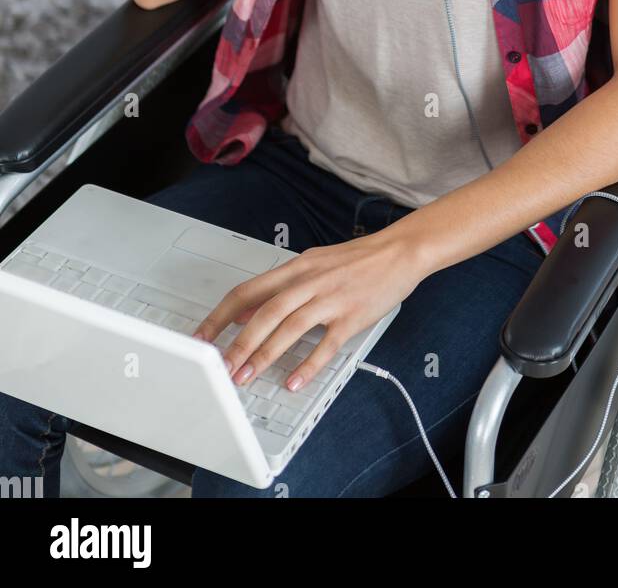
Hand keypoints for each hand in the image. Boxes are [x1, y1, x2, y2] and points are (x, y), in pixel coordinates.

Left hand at [190, 227, 423, 393]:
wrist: (399, 251)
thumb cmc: (357, 260)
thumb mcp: (312, 264)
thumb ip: (279, 287)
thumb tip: (245, 311)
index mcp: (296, 268)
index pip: (248, 290)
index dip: (221, 315)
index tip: (203, 336)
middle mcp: (310, 281)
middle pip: (266, 311)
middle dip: (239, 342)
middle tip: (222, 367)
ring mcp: (331, 298)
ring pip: (290, 326)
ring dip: (265, 354)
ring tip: (246, 376)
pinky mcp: (352, 316)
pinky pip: (326, 344)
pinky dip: (308, 365)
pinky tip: (294, 381)